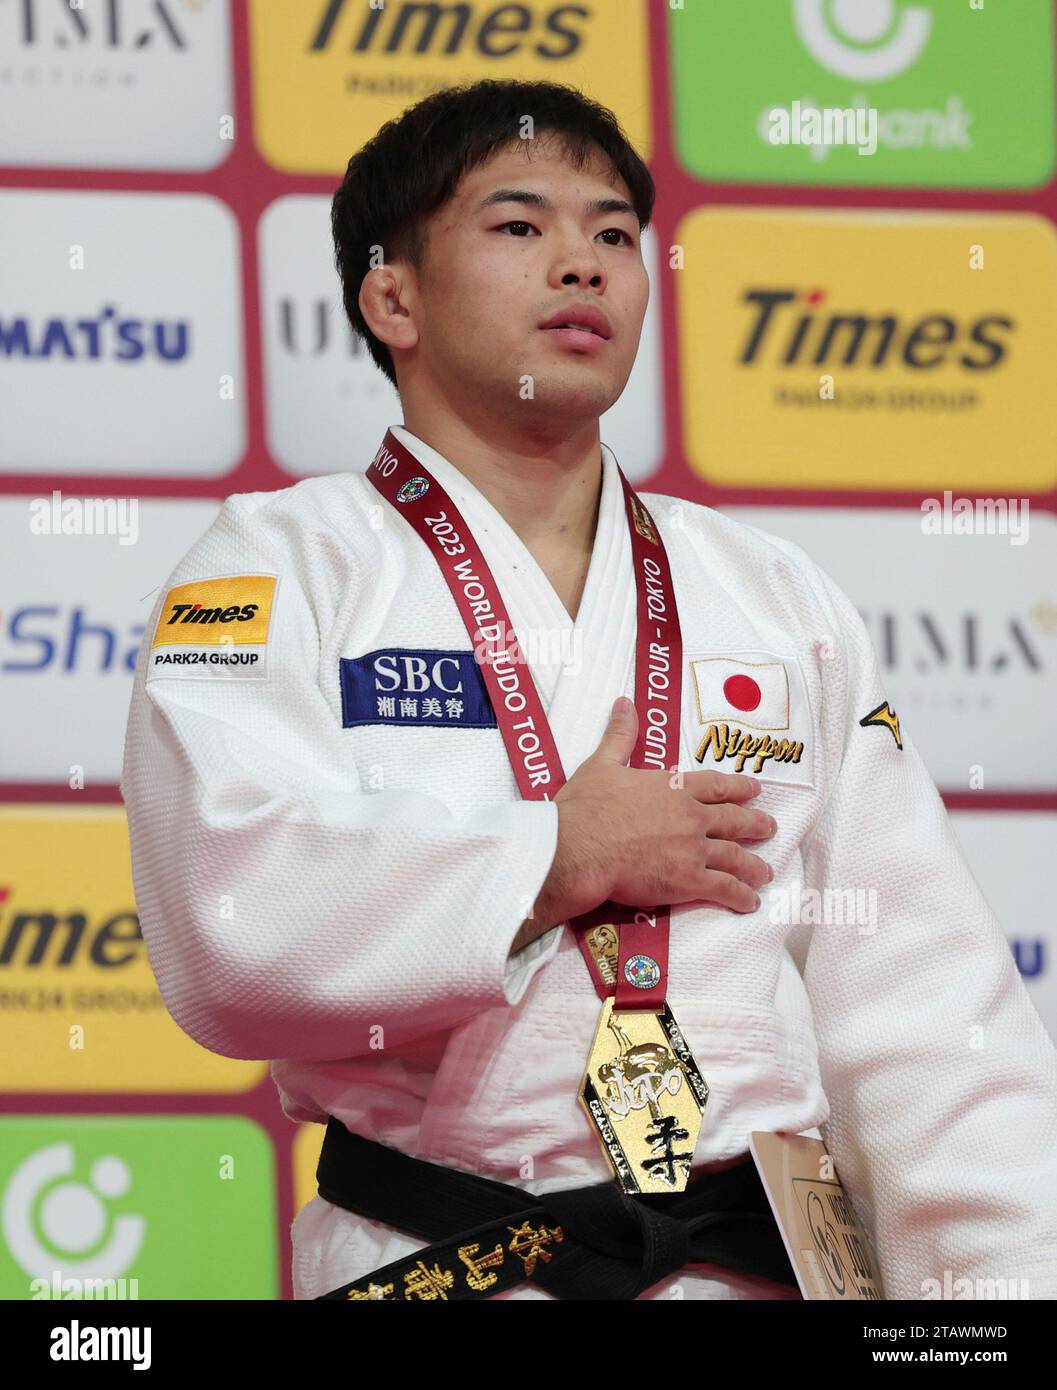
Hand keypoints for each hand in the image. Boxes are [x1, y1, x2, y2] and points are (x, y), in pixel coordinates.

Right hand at [528, 695, 776, 936]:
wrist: (578, 848)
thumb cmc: (586, 807)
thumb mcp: (602, 763)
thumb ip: (620, 735)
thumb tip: (624, 703)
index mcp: (673, 787)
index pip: (716, 785)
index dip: (739, 787)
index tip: (755, 789)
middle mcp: (691, 816)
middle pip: (733, 819)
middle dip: (755, 824)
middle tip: (769, 827)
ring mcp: (693, 849)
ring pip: (735, 856)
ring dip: (753, 864)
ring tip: (765, 871)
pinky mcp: (688, 881)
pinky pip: (724, 888)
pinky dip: (740, 895)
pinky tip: (750, 902)